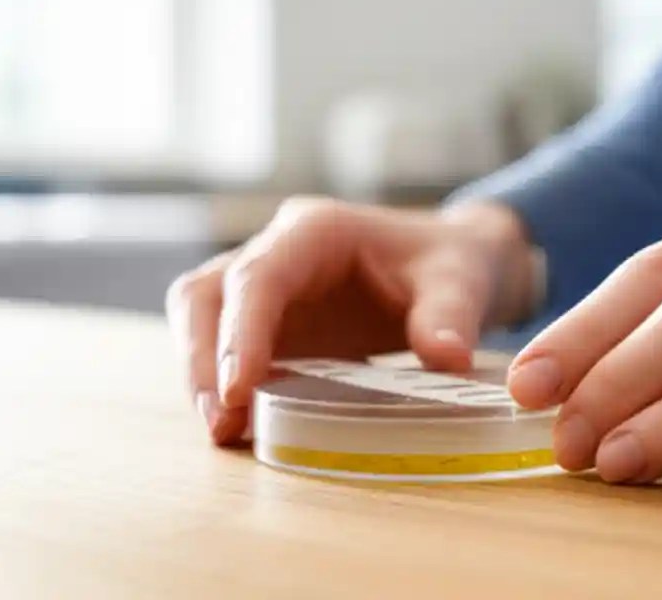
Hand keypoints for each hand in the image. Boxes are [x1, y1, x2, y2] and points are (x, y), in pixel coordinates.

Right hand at [166, 197, 536, 444]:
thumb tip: (447, 358)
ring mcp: (267, 288)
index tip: (238, 389)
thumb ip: (449, 316)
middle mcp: (277, 251)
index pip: (258, 276)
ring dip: (202, 373)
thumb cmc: (448, 263)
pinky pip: (224, 348)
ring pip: (201, 317)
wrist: (450, 265)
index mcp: (316, 230)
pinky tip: (241, 426)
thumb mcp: (460, 282)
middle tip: (221, 422)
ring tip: (225, 430)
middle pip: (206, 294)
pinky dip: (224, 384)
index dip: (240, 331)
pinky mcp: (269, 324)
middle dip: (202, 358)